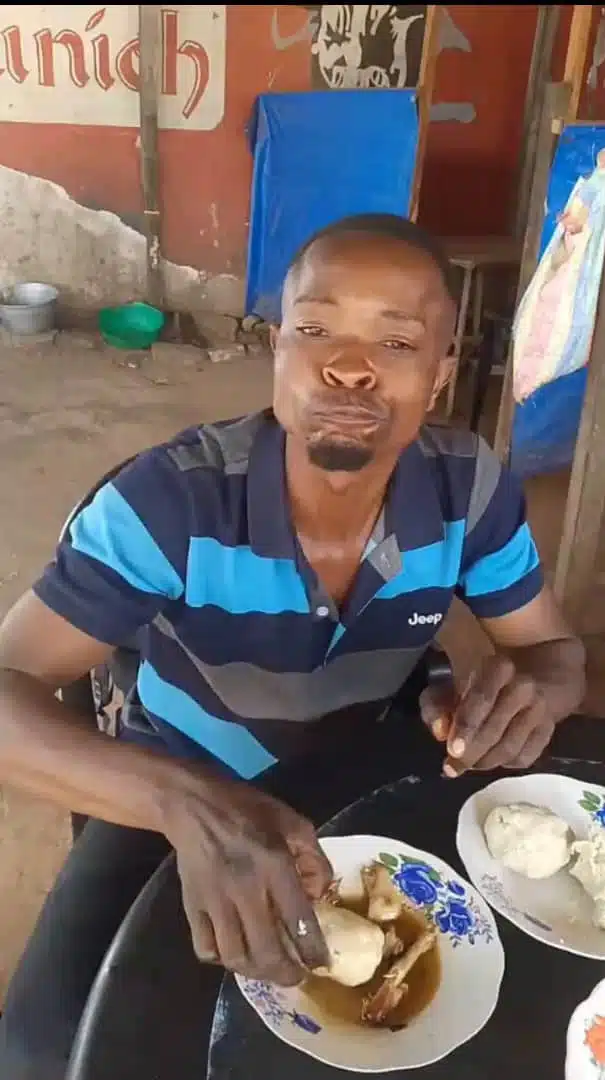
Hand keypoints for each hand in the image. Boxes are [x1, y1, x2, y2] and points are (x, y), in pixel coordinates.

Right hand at [161, 770, 331, 985]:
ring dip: (256, 972)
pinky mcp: (193, 907)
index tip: (322, 963)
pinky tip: (235, 952)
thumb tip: (318, 895)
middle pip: (266, 950)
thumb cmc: (248, 810)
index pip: (298, 921)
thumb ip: (314, 858)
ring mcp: (215, 901)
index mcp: (274, 864)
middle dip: (286, 974)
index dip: (314, 950)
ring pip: (235, 956)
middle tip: (297, 977)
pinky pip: (206, 948)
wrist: (194, 805)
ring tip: (269, 970)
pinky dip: (222, 958)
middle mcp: (245, 888)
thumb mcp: (293, 822)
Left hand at [420, 654, 554, 774]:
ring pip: (510, 748)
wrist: (520, 687)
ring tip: (468, 763)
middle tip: (453, 767)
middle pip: (496, 728)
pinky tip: (490, 758)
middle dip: (471, 753)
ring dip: (485, 762)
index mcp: (498, 668)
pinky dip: (502, 765)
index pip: (482, 698)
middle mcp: (525, 686)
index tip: (453, 749)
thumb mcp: (447, 690)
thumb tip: (440, 732)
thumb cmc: (475, 691)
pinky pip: (524, 758)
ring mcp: (541, 710)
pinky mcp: (548, 731)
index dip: (466, 726)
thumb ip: (436, 708)